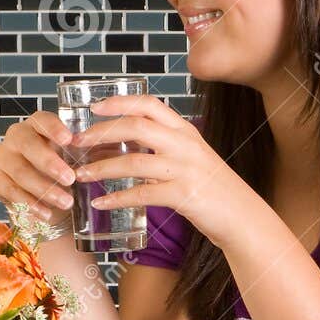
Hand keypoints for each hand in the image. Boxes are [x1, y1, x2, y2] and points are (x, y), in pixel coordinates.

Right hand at [0, 110, 75, 224]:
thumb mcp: (72, 160)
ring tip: (66, 202)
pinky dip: (30, 204)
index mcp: (36, 125)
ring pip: (20, 172)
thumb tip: (100, 157)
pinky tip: (46, 213)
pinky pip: (11, 191)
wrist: (38, 195)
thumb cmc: (57, 171)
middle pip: (28, 145)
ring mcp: (1, 155)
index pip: (42, 120)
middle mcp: (16, 136)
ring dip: (44, 189)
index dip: (54, 129)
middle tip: (70, 179)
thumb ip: (82, 156)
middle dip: (50, 163)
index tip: (69, 140)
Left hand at [71, 95, 261, 248]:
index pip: (149, 104)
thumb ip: (158, 149)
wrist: (242, 217)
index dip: (119, 102)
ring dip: (101, 168)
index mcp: (185, 131)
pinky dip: (117, 198)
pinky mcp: (184, 195)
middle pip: (136, 126)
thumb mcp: (189, 158)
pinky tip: (101, 202)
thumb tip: (114, 147)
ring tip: (80, 175)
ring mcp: (185, 169)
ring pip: (133, 162)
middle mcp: (185, 144)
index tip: (94, 107)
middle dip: (101, 133)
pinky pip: (142, 194)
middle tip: (77, 142)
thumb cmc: (211, 188)